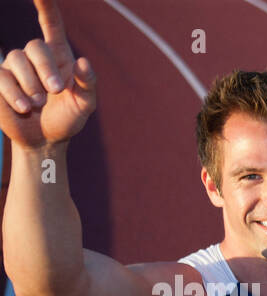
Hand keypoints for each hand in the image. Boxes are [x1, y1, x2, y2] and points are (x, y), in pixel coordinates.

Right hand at [0, 0, 95, 149]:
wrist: (45, 140)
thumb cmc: (67, 119)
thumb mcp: (84, 106)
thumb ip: (88, 85)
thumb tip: (84, 62)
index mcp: (59, 56)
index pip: (51, 22)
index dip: (45, 4)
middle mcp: (35, 57)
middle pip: (34, 46)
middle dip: (45, 69)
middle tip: (54, 91)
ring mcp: (15, 67)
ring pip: (16, 60)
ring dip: (30, 84)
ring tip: (38, 103)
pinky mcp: (0, 81)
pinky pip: (2, 77)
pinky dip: (14, 93)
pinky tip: (24, 107)